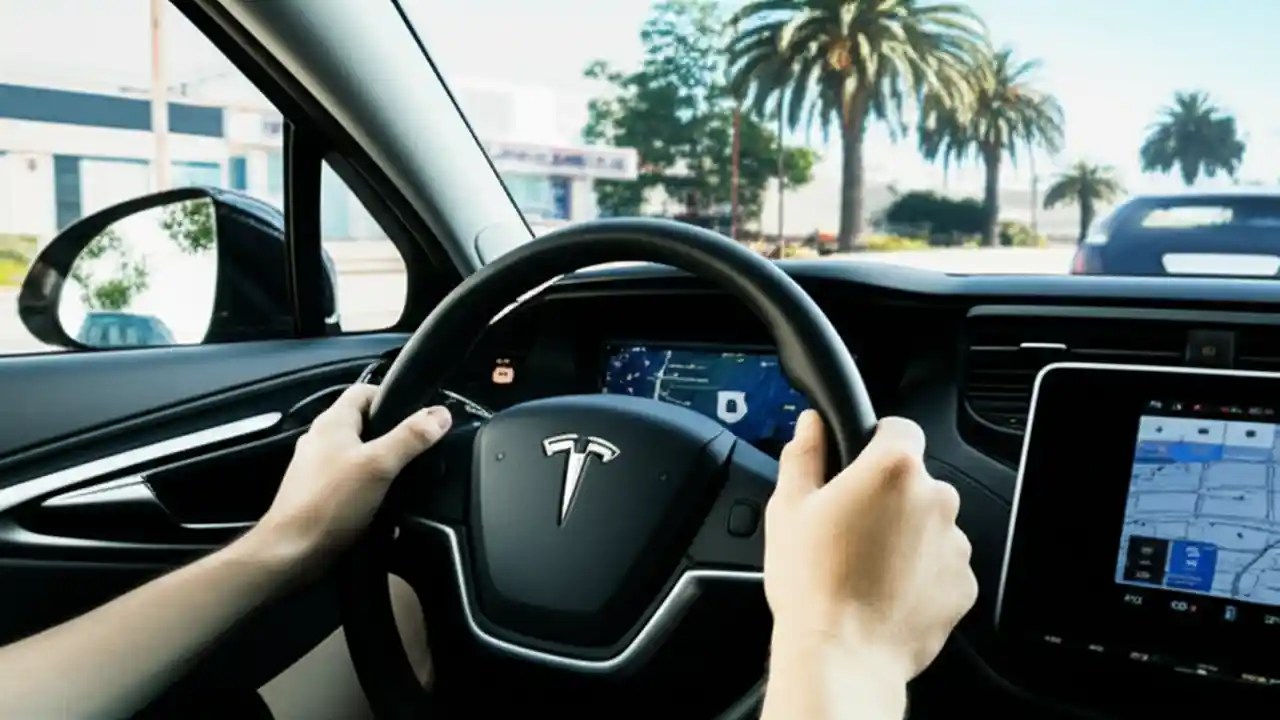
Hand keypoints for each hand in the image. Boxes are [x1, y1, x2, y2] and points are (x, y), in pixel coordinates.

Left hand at [253, 383, 451, 570]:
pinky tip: (385, 503)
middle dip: (392, 434)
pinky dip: (370, 486)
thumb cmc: (331, 503)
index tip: (419, 413)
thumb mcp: (379, 465)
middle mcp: (321, 439)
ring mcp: (317, 467)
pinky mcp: (319, 493)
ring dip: (382, 463)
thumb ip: (411, 437)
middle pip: (364, 424)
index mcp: (332, 422)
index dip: (393, 396)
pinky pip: (351, 480)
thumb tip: (441, 413)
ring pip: (359, 454)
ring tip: (406, 476)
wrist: (292, 553)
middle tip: (418, 448)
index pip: (364, 391)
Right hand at [764, 410, 976, 681]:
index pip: (900, 428)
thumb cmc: (812, 583)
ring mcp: (955, 543)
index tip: (859, 465)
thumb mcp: (788, 508)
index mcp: (892, 469)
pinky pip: (942, 565)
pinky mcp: (964, 584)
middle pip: (915, 481)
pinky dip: (920, 573)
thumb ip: (804, 455)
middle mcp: (935, 499)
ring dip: (906, 536)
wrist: (842, 655)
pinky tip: (885, 590)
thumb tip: (812, 425)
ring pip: (930, 524)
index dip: (876, 442)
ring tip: (865, 566)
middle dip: (888, 497)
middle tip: (850, 528)